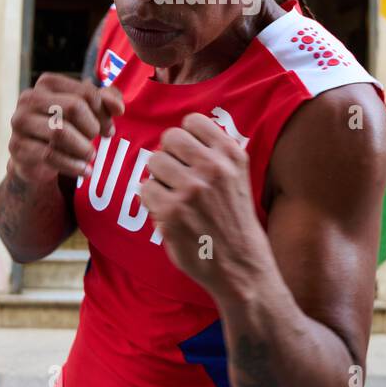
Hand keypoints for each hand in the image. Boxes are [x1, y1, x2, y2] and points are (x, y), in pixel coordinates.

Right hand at [7, 73, 123, 184]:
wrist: (36, 156)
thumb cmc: (65, 126)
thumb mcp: (88, 110)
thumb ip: (107, 101)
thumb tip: (118, 107)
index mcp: (47, 83)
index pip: (85, 92)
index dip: (104, 112)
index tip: (108, 129)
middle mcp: (29, 98)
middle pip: (74, 107)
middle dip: (92, 127)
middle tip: (97, 141)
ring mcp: (20, 122)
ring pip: (60, 131)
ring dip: (83, 147)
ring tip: (90, 155)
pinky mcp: (18, 147)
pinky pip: (50, 156)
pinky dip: (73, 165)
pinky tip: (85, 170)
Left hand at [142, 113, 270, 295]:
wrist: (240, 265)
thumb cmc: (233, 219)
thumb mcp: (237, 177)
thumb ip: (214, 152)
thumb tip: (178, 133)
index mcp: (231, 155)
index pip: (192, 121)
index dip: (185, 138)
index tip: (188, 155)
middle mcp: (213, 168)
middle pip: (170, 138)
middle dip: (169, 155)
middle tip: (177, 177)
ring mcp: (192, 189)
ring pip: (154, 161)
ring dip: (159, 178)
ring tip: (173, 196)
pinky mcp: (172, 212)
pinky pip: (145, 189)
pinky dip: (151, 201)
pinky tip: (168, 214)